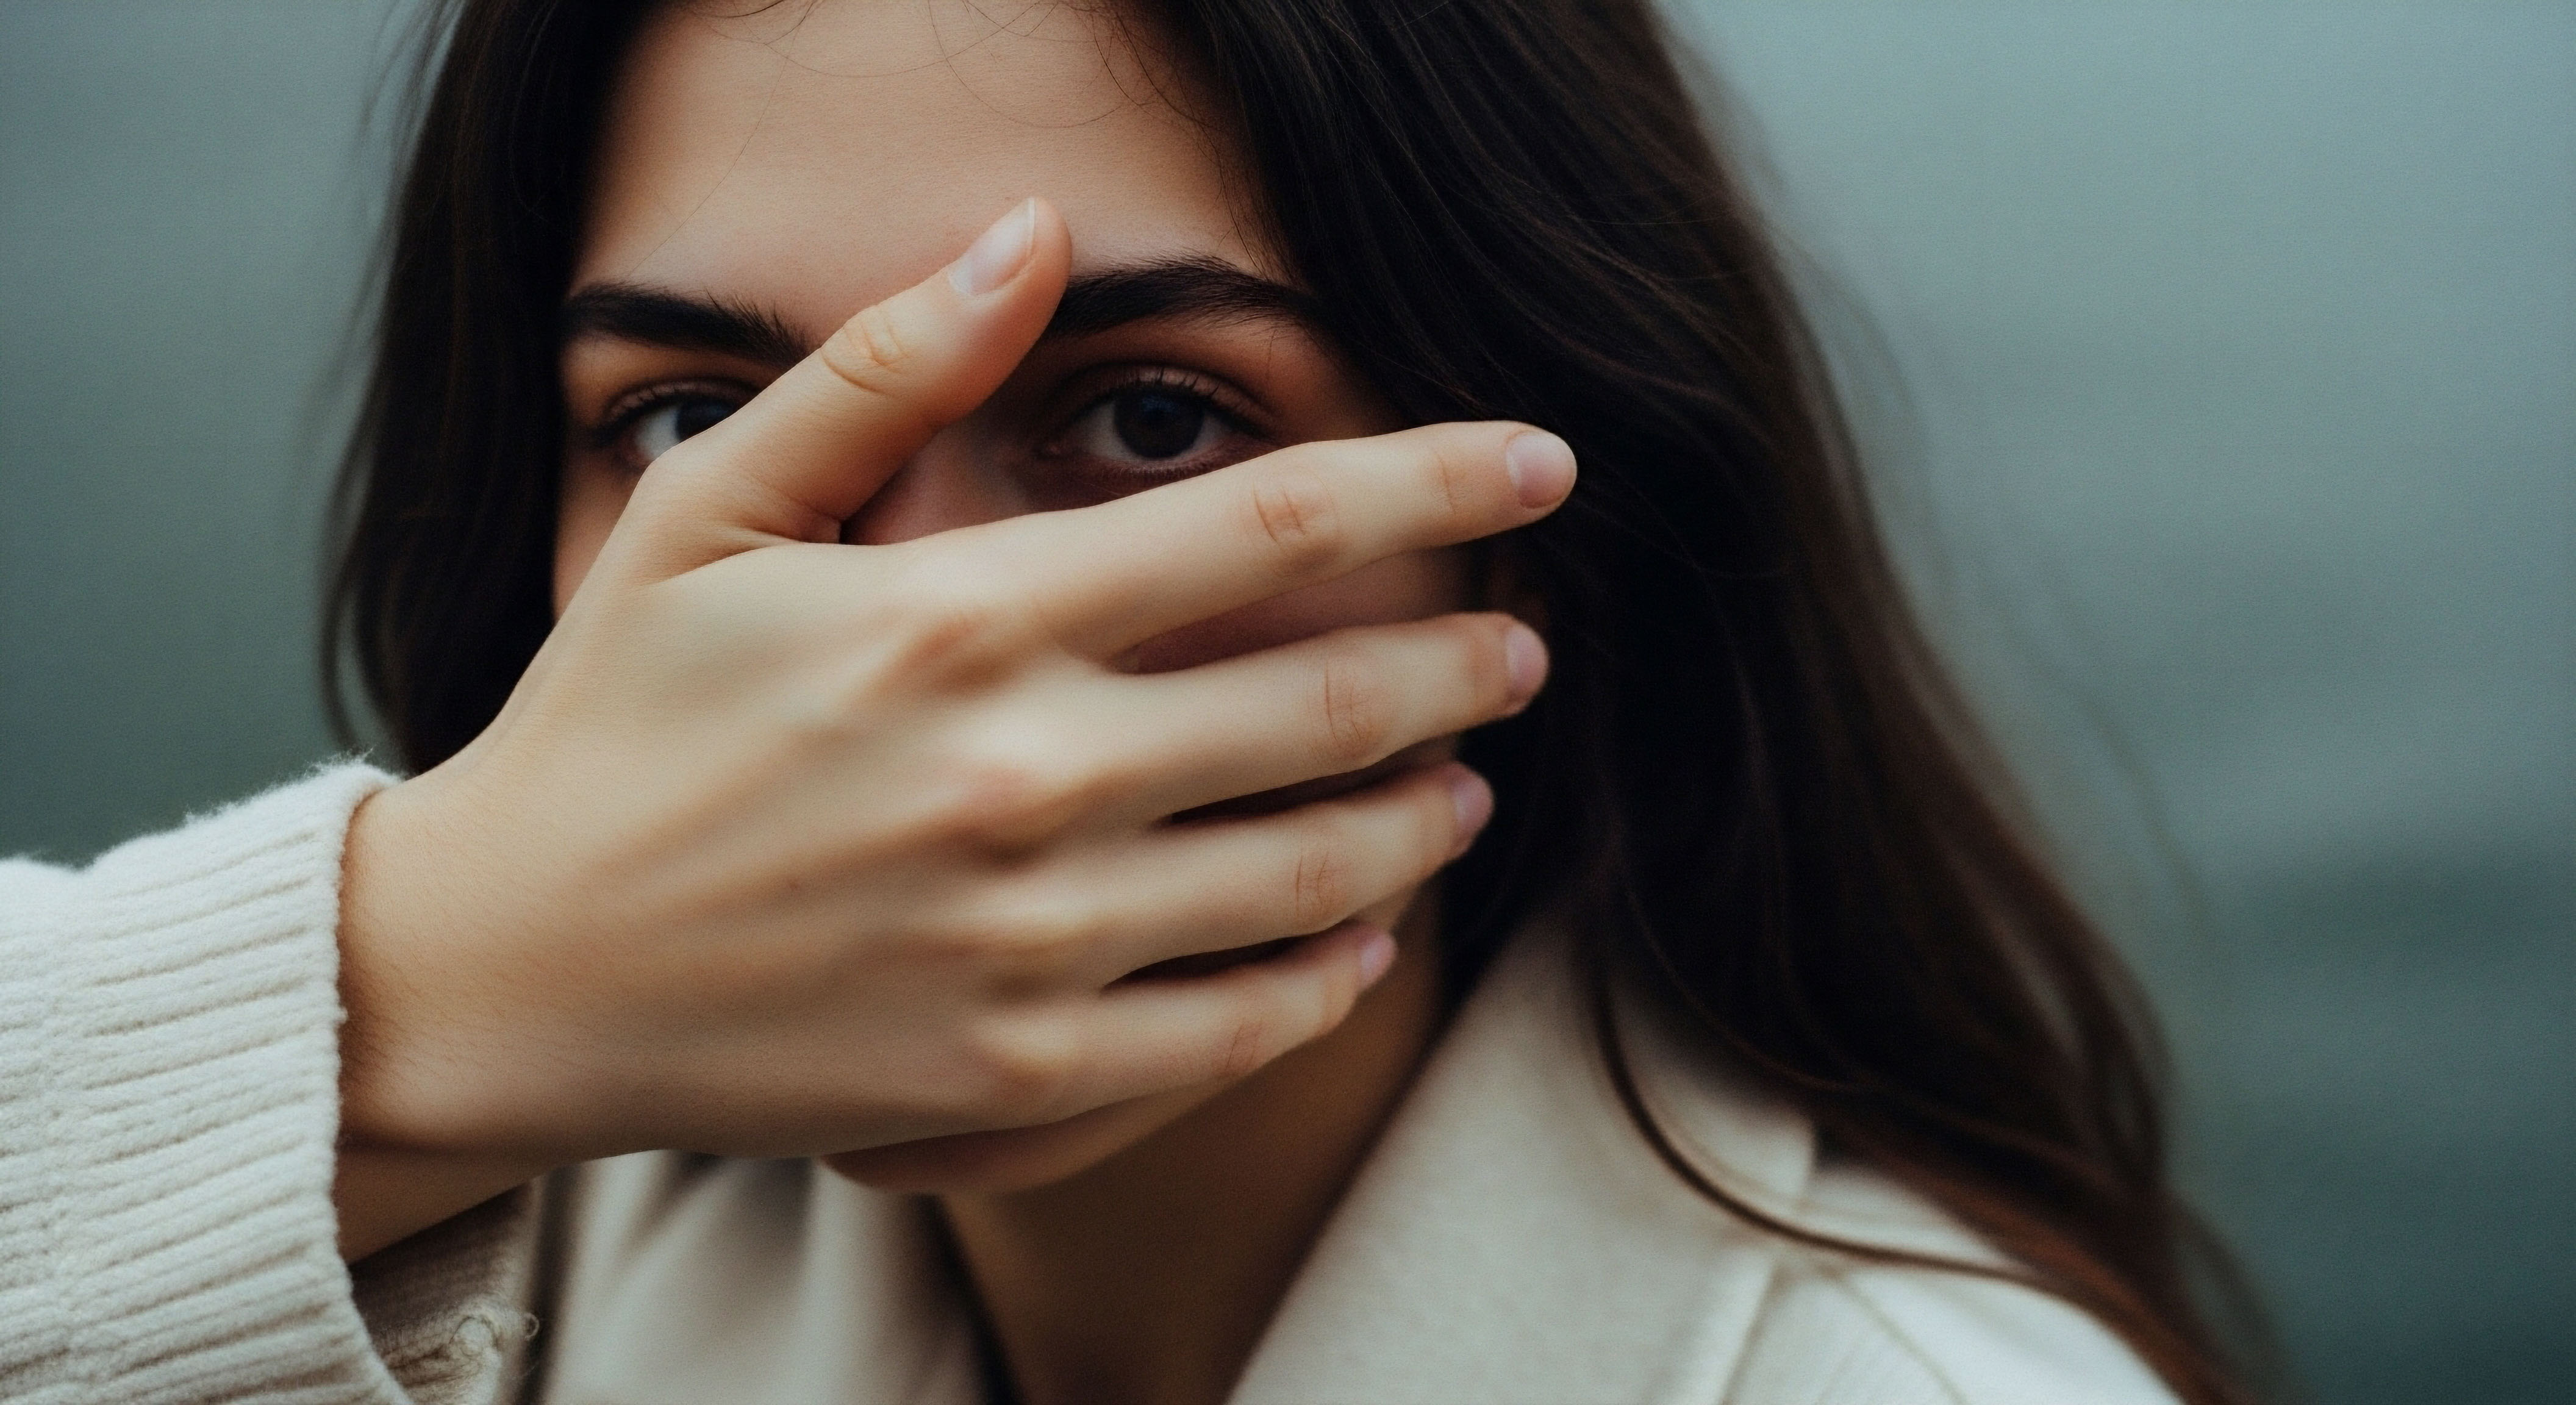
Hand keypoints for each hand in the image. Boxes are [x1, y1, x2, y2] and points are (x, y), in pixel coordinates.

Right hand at [331, 200, 1570, 1255]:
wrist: (509, 968)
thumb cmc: (611, 721)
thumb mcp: (712, 510)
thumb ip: (885, 366)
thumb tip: (1030, 229)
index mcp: (962, 621)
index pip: (1268, 523)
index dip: (1434, 481)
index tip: (1540, 459)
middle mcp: (1019, 779)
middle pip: (1328, 703)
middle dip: (1463, 666)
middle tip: (1523, 646)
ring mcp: (1024, 942)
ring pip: (1311, 875)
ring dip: (1419, 821)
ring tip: (1467, 786)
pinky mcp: (1011, 1074)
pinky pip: (1233, 1028)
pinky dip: (1326, 979)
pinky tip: (1364, 938)